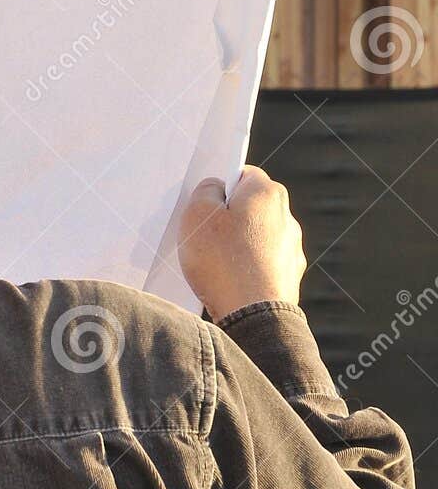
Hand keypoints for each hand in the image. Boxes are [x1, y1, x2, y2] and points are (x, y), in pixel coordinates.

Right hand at [177, 165, 305, 321]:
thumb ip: (204, 192)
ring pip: (256, 234)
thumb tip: (214, 189)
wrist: (253, 314)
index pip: (242, 174)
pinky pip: (261, 260)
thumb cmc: (223, 263)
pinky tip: (229, 279)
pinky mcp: (289, 273)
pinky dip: (246, 265)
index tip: (205, 204)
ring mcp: (291, 246)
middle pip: (250, 205)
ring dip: (237, 243)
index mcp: (266, 193)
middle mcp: (286, 216)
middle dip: (227, 216)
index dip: (219, 186)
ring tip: (214, 263)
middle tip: (203, 234)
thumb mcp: (196, 215)